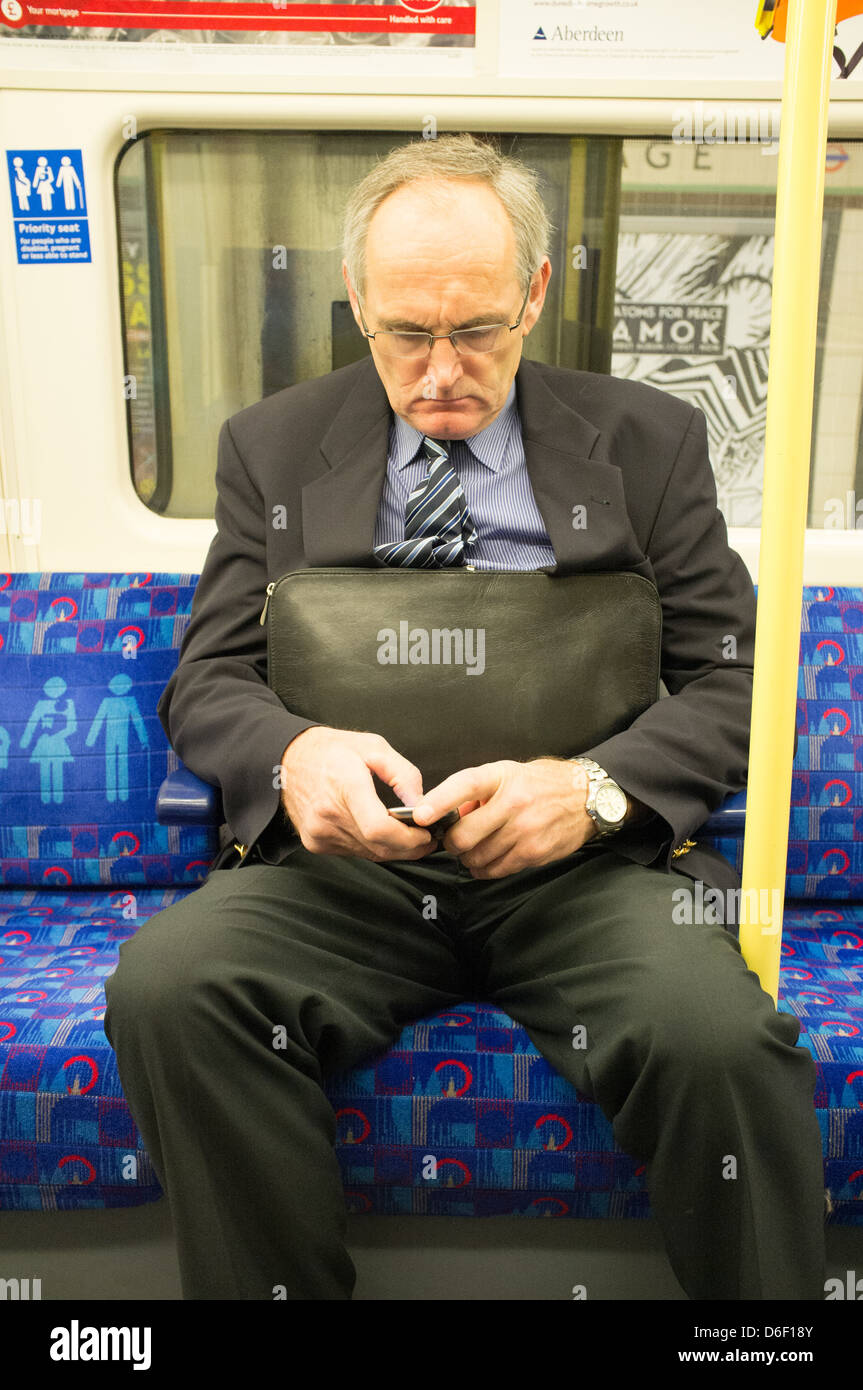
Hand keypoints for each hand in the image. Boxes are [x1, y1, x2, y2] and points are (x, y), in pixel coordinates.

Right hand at [279, 726, 436, 861]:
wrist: (287, 761)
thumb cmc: (332, 750)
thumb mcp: (374, 747)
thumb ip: (403, 775)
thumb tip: (421, 805)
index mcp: (345, 785)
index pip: (378, 828)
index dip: (408, 838)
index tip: (426, 832)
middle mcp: (328, 814)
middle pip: (378, 846)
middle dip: (409, 847)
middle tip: (428, 838)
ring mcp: (319, 832)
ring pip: (369, 854)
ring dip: (394, 850)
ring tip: (410, 835)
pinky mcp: (315, 843)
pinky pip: (355, 852)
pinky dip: (373, 847)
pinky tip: (382, 834)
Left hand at [412, 757, 597, 878]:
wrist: (585, 797)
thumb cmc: (540, 783)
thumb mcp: (507, 773)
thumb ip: (476, 793)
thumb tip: (448, 816)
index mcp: (501, 777)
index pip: (465, 786)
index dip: (439, 801)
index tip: (420, 815)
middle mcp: (514, 802)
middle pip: (464, 835)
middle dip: (451, 842)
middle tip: (454, 838)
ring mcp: (525, 830)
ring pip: (476, 857)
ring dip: (468, 857)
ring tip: (477, 846)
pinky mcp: (534, 853)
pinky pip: (496, 870)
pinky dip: (485, 868)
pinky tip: (490, 857)